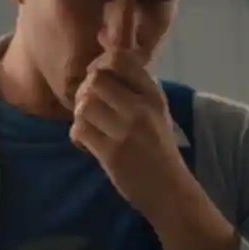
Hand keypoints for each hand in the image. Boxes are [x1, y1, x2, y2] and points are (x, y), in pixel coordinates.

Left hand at [69, 48, 190, 219]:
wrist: (170, 191)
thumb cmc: (160, 151)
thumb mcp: (157, 113)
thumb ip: (136, 90)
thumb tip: (103, 68)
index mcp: (153, 96)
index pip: (121, 58)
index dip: (100, 63)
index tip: (98, 79)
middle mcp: (141, 108)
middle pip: (96, 80)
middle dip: (84, 91)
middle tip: (88, 107)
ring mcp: (126, 131)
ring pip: (85, 105)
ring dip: (80, 115)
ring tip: (89, 127)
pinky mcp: (112, 153)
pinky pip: (80, 130)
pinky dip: (78, 136)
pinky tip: (87, 144)